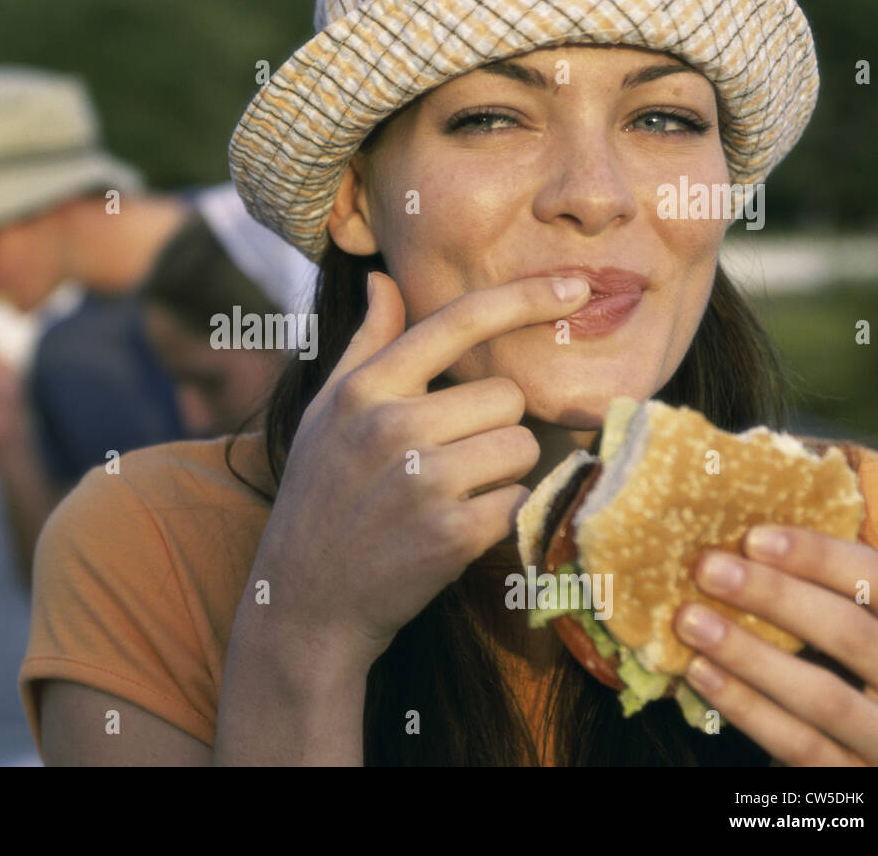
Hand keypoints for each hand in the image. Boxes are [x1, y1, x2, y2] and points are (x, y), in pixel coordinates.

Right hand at [248, 270, 592, 672]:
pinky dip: (501, 515)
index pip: (457, 322)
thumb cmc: (319, 496)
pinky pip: (520, 499)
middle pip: (506, 395)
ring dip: (502, 472)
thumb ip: (365, 345)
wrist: (302, 599)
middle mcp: (392, 426)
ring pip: (520, 446)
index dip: (524, 298)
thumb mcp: (325, 413)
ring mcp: (423, 481)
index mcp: (363, 389)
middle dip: (494, 426)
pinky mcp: (452, 534)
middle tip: (452, 459)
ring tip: (454, 494)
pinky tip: (458, 529)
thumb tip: (382, 278)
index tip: (574, 287)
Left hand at [674, 524, 877, 764]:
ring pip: (825, 696)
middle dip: (775, 597)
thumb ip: (824, 596)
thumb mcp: (869, 636)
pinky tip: (702, 674)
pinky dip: (746, 708)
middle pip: (852, 634)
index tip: (754, 537)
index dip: (819, 555)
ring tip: (691, 621)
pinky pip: (800, 745)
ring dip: (750, 655)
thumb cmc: (865, 680)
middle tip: (708, 569)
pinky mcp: (860, 781)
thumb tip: (739, 543)